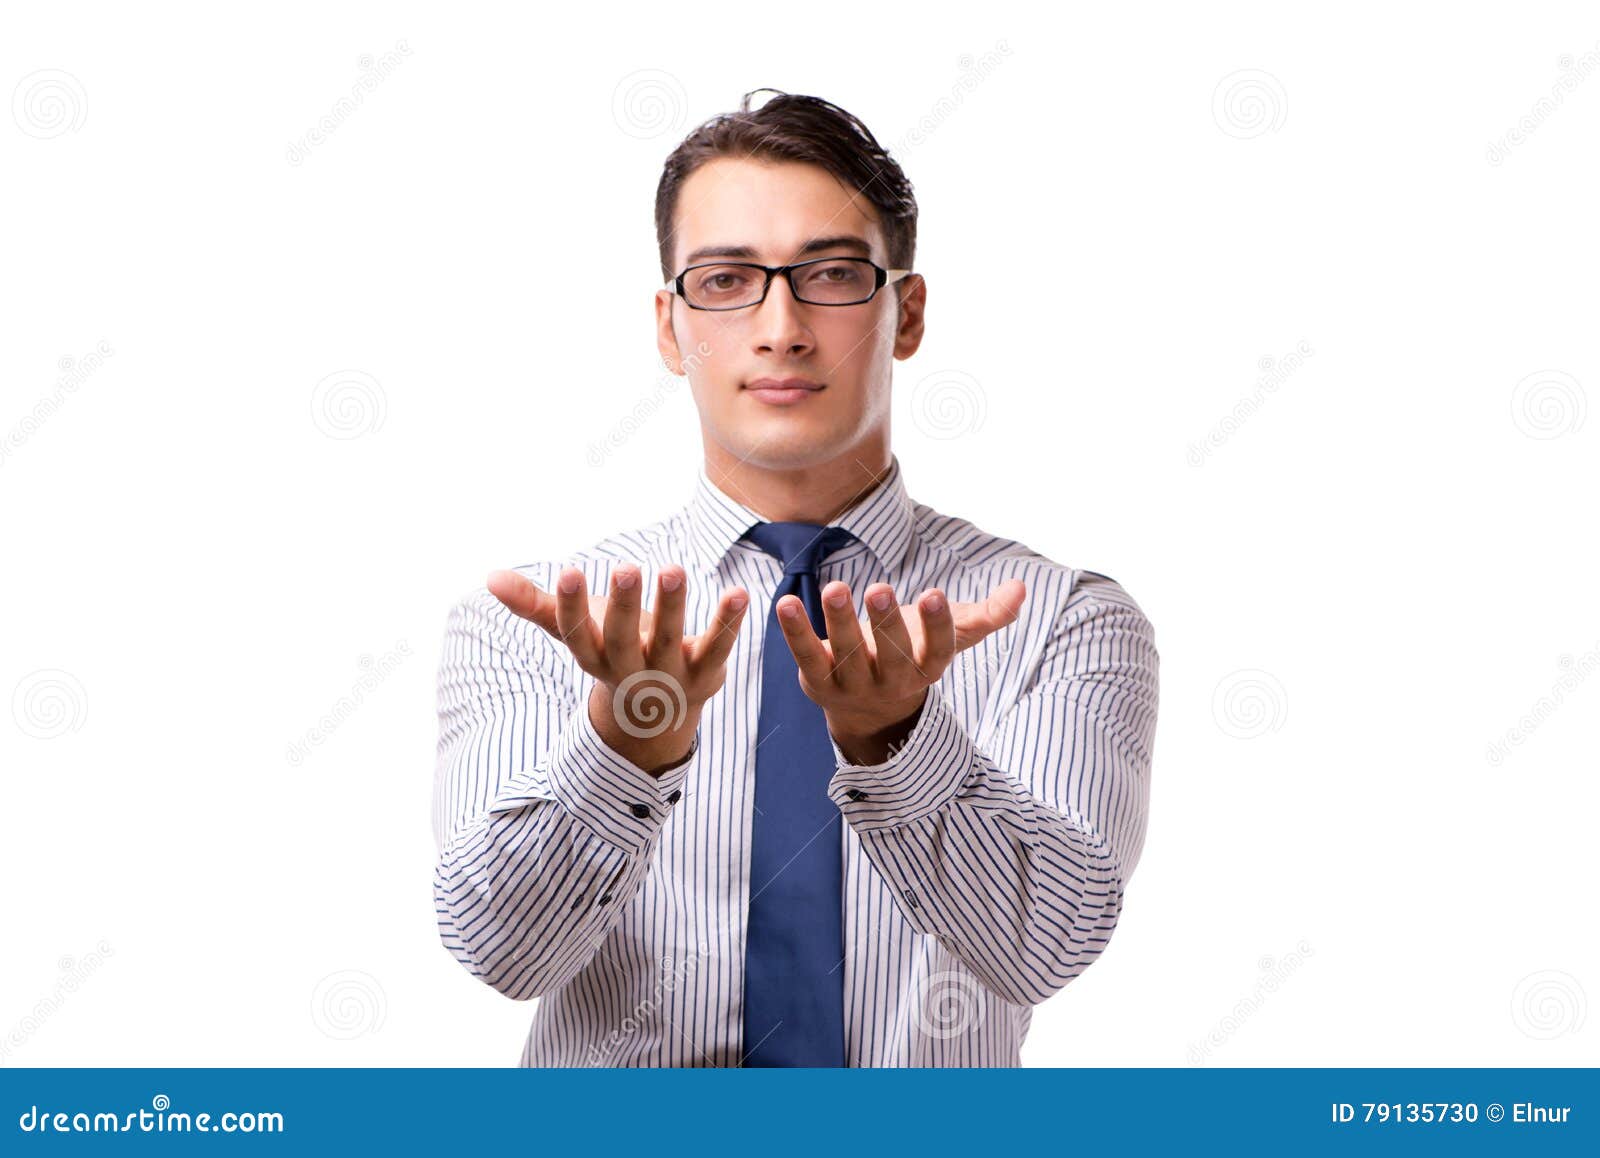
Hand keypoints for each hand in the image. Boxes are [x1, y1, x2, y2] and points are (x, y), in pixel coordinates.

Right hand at [487, 563, 749, 773]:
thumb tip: (489, 578)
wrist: (655, 715)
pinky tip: (742, 593)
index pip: (577, 635)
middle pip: (623, 641)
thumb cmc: (609, 654)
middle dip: (624, 607)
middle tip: (625, 568)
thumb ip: (536, 605)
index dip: (572, 607)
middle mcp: (629, 670)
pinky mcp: (704, 674)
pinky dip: (729, 623)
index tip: (569, 572)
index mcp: (594, 658)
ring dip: (673, 607)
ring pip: (671, 641)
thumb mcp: (575, 632)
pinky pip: (718, 648)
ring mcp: (668, 676)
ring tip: (674, 569)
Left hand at [776, 578, 1026, 762]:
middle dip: (886, 624)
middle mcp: (892, 683)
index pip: (937, 651)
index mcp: (927, 669)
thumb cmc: (913, 655)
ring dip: (840, 622)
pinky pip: (806, 656)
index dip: (937, 626)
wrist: (870, 710)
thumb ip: (986, 615)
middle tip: (881, 588)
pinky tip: (785, 602)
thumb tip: (1021, 588)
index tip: (937, 595)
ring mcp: (854, 686)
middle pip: (891, 656)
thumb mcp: (949, 637)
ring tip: (836, 587)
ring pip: (847, 656)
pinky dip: (795, 630)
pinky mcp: (819, 682)